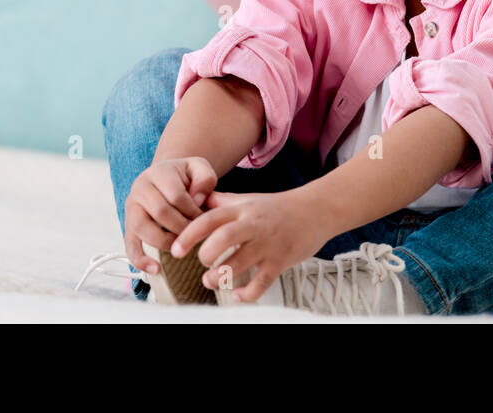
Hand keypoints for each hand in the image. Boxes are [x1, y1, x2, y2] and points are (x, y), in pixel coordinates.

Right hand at [122, 155, 218, 273]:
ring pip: (142, 228)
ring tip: (182, 246)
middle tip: (196, 234)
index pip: (176, 195)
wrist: (166, 178)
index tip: (205, 219)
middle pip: (160, 212)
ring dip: (166, 241)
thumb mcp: (200, 168)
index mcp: (159, 172)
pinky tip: (156, 269)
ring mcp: (131, 208)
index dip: (193, 210)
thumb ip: (205, 178)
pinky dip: (140, 260)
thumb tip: (197, 201)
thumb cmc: (186, 177)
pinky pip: (129, 245)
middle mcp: (140, 188)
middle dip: (182, 227)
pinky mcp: (128, 226)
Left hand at [169, 188, 333, 302]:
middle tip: (203, 263)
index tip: (175, 250)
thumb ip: (222, 201)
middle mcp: (253, 225)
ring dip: (219, 278)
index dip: (188, 235)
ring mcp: (268, 244)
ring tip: (212, 280)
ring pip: (238, 264)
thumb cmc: (278, 207)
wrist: (316, 210)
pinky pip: (260, 283)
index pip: (209, 219)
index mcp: (242, 209)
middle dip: (205, 256)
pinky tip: (237, 294)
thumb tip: (195, 201)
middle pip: (222, 239)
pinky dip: (246, 294)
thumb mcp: (248, 199)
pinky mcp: (281, 261)